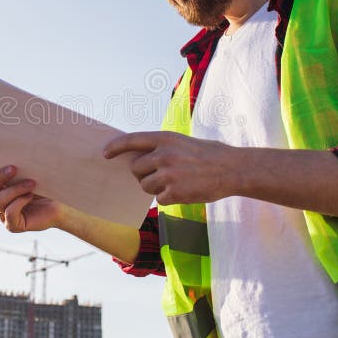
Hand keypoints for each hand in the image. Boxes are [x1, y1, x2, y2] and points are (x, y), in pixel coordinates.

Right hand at [0, 162, 63, 232]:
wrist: (61, 206)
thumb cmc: (45, 187)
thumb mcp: (29, 173)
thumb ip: (17, 167)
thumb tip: (10, 151)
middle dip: (0, 177)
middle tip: (14, 168)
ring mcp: (3, 215)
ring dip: (15, 189)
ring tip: (31, 183)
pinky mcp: (13, 225)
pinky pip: (9, 212)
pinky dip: (19, 202)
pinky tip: (30, 196)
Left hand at [103, 131, 235, 204]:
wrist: (232, 169)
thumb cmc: (208, 154)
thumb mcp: (182, 142)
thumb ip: (161, 148)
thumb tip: (138, 159)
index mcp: (165, 138)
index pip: (131, 140)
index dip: (115, 147)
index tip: (105, 153)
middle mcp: (163, 154)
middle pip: (135, 169)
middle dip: (142, 174)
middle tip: (159, 174)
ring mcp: (168, 174)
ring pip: (145, 186)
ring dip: (155, 187)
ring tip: (175, 182)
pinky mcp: (174, 192)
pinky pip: (159, 199)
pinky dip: (168, 198)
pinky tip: (184, 191)